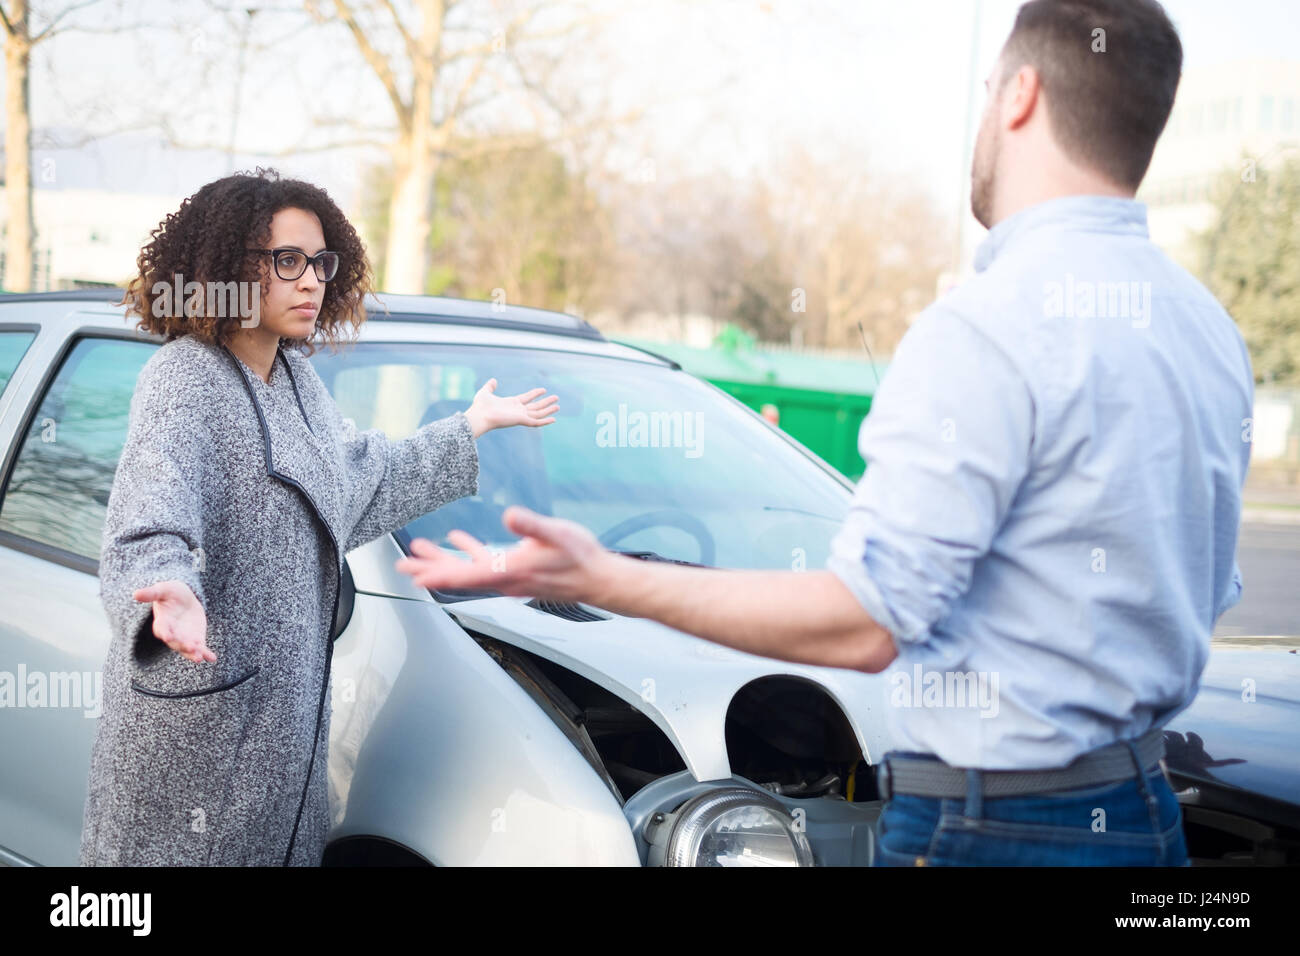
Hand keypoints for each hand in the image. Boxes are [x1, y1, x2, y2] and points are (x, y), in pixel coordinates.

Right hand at [133, 580, 213, 662]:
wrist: (184, 599)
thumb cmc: (170, 593)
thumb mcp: (163, 590)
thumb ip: (151, 593)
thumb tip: (135, 594)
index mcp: (162, 621)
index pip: (161, 628)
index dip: (164, 632)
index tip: (166, 636)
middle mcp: (171, 633)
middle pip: (175, 642)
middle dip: (182, 645)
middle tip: (190, 647)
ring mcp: (184, 638)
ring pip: (187, 648)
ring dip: (193, 653)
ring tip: (199, 658)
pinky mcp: (196, 639)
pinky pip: (201, 648)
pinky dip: (206, 654)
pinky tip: (212, 658)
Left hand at [394, 505, 612, 601]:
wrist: (599, 578)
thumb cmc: (581, 557)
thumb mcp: (558, 534)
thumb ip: (532, 525)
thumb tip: (507, 514)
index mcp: (510, 571)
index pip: (466, 576)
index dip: (439, 575)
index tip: (415, 575)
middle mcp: (504, 578)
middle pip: (458, 577)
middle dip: (429, 570)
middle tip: (402, 566)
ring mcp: (509, 576)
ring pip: (468, 571)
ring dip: (443, 562)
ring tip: (418, 553)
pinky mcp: (516, 569)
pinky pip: (484, 564)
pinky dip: (467, 554)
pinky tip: (458, 541)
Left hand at [463, 379, 558, 437]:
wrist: (480, 416)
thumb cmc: (481, 406)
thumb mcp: (486, 392)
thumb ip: (490, 386)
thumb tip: (493, 380)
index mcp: (511, 404)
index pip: (527, 398)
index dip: (535, 394)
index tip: (543, 390)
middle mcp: (517, 411)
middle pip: (535, 406)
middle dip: (546, 402)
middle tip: (556, 398)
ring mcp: (520, 416)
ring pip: (538, 413)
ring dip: (548, 410)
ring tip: (558, 406)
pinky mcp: (521, 421)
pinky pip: (536, 422)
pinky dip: (545, 421)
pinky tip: (554, 419)